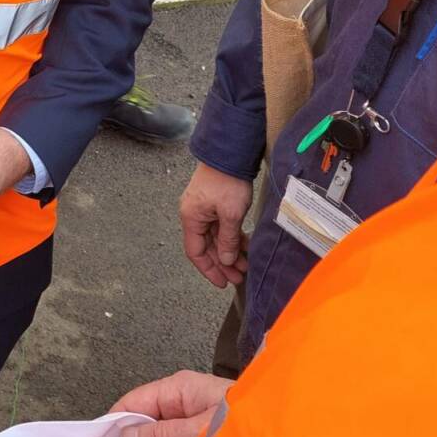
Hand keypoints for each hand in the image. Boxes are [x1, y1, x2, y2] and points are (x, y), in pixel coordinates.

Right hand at [111, 370, 232, 436]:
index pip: (136, 400)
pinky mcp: (204, 436)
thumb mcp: (200, 431)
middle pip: (146, 418)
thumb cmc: (246, 427)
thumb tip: (124, 436)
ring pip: (161, 434)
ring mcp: (194, 418)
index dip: (117, 421)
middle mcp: (184, 399)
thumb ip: (163, 435)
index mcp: (180, 388)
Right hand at [178, 162, 251, 287]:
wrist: (230, 154)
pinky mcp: (213, 204)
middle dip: (222, 263)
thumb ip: (227, 240)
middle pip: (207, 247)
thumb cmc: (227, 181)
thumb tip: (225, 260)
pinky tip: (244, 246)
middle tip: (238, 277)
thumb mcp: (230, 214)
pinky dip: (232, 238)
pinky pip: (221, 227)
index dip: (208, 269)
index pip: (195, 252)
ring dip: (229, 252)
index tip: (222, 281)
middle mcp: (194, 215)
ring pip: (215, 238)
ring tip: (244, 264)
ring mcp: (204, 209)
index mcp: (191, 218)